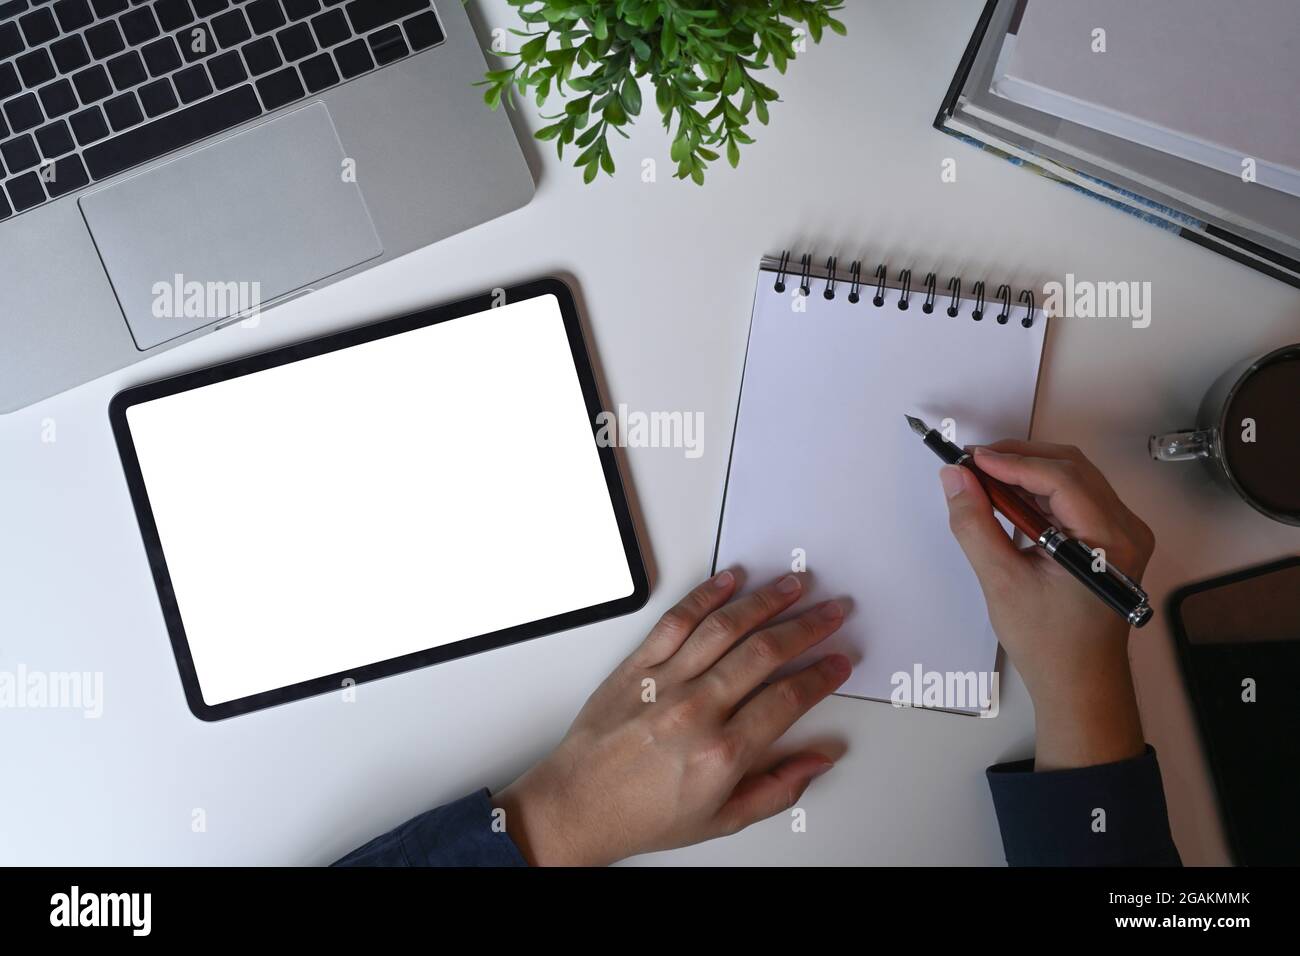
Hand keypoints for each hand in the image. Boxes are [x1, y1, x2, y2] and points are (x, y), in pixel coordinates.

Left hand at [494, 571, 850, 864]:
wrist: (578, 806)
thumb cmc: (644, 815)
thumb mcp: (723, 819)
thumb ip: (779, 788)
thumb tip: (819, 759)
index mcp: (722, 752)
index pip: (789, 699)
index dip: (822, 676)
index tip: (839, 662)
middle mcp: (695, 710)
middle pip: (765, 652)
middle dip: (808, 626)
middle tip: (831, 611)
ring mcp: (664, 683)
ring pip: (725, 627)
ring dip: (766, 600)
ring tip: (793, 584)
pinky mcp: (636, 666)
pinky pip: (675, 621)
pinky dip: (705, 595)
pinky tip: (729, 581)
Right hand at [939, 440, 1154, 771]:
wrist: (1080, 682)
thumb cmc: (1048, 643)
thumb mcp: (1001, 581)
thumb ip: (975, 524)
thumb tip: (955, 478)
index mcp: (1109, 541)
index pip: (1060, 479)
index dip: (1011, 462)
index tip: (970, 458)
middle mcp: (1126, 529)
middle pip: (1070, 468)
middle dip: (1018, 458)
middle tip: (972, 464)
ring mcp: (1123, 532)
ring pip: (1073, 478)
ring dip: (1027, 472)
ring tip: (984, 479)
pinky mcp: (1111, 538)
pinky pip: (1075, 498)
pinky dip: (1038, 491)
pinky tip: (1007, 498)